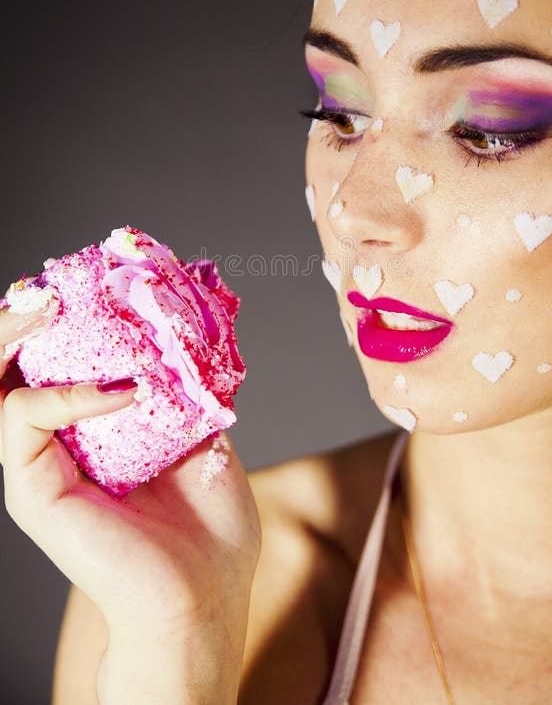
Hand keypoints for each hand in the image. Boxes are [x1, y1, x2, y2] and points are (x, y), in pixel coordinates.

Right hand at [0, 299, 260, 699]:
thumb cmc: (208, 529)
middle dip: (24, 317)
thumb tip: (188, 331)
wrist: (203, 595)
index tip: (91, 278)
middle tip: (48, 284)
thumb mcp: (203, 438)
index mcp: (97, 431)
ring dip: (17, 335)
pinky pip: (24, 419)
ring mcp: (40, 467)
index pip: (61, 362)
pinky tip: (123, 391)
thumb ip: (184, 390)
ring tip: (49, 304)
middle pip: (17, 366)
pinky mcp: (32, 490)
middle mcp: (60, 444)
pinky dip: (68, 393)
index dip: (65, 319)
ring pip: (0, 385)